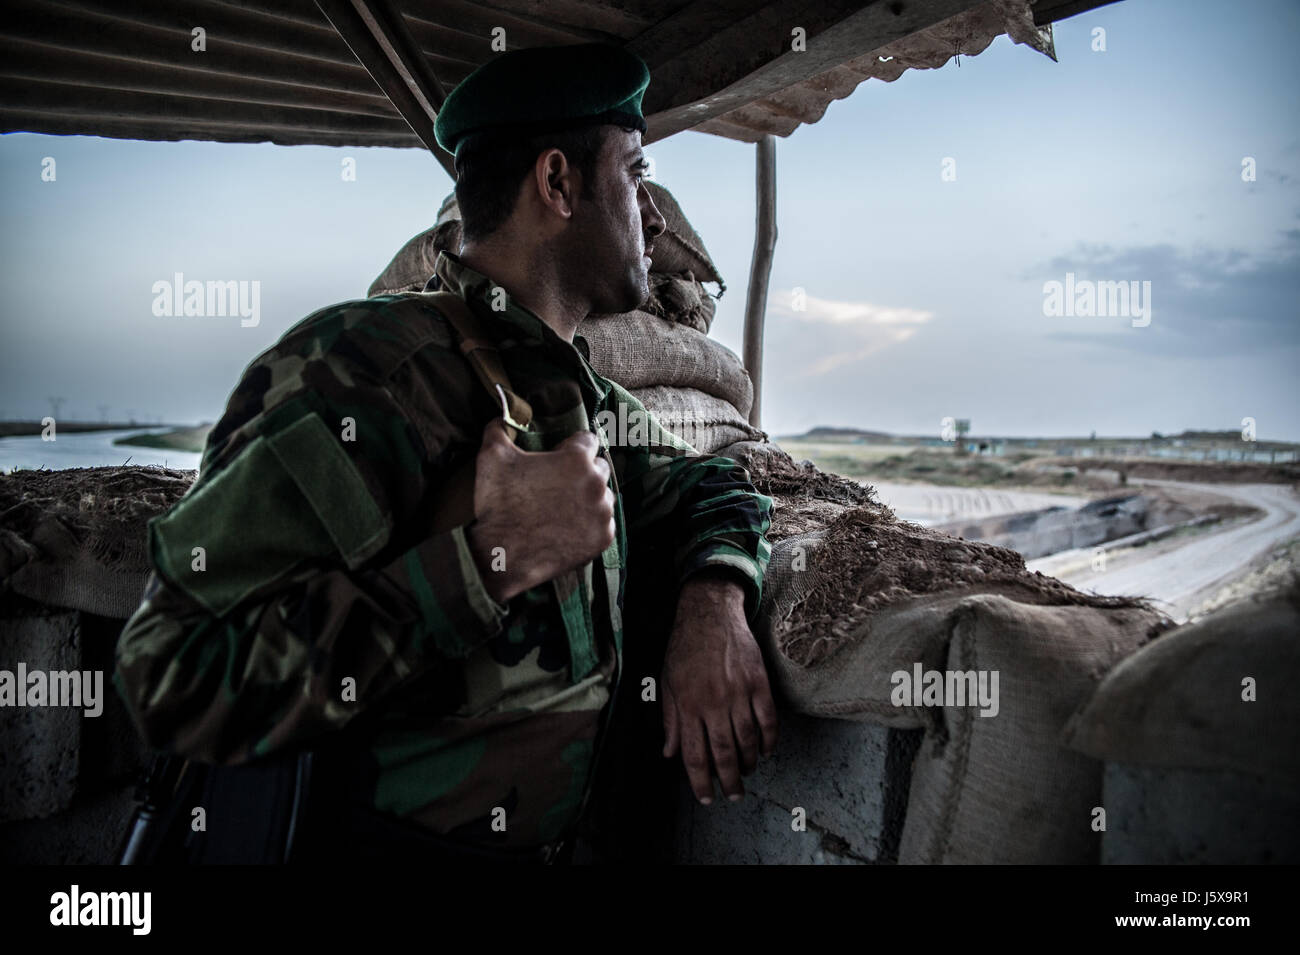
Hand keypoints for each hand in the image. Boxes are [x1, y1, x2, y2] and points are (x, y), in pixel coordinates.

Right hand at [465, 417, 614, 603]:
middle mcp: (597, 483)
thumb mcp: (492, 456)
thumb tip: (500, 415)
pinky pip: (604, 524)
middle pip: (599, 467)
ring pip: (604, 497)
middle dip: (582, 472)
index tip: (557, 456)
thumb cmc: (498, 503)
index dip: (570, 446)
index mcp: (577, 459)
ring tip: (562, 508)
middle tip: (557, 484)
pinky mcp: (603, 538)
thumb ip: (499, 428)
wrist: (501, 555)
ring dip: (588, 498)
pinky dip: (590, 524)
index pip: (588, 440)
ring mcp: (602, 513)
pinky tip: (569, 527)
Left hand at [661, 574, 777, 803]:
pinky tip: (765, 751)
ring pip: (747, 740)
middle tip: (734, 795)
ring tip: (746, 773)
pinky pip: (768, 720)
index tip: (707, 796)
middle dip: (729, 781)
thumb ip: (670, 720)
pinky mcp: (758, 682)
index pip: (695, 755)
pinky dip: (769, 740)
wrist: (709, 613)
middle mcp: (713, 703)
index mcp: (688, 706)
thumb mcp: (667, 683)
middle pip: (724, 754)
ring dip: (748, 763)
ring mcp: (738, 693)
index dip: (701, 781)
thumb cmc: (684, 648)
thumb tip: (669, 753)